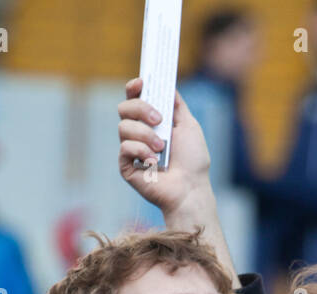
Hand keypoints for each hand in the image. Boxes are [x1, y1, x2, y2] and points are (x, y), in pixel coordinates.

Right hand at [118, 78, 212, 216]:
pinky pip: (125, 148)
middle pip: (124, 107)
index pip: (135, 98)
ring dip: (146, 134)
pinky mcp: (126, 165)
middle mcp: (139, 132)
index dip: (133, 87)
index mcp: (152, 121)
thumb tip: (167, 84)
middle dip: (141, 109)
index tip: (141, 82)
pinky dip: (141, 151)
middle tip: (159, 120)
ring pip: (124, 127)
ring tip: (162, 148)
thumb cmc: (193, 160)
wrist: (190, 188)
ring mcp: (131, 149)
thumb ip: (177, 104)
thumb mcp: (189, 125)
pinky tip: (154, 161)